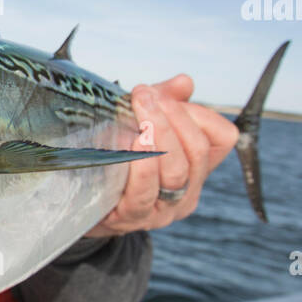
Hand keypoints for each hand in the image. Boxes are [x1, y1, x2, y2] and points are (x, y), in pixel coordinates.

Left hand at [85, 74, 238, 236]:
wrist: (79, 201)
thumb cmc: (116, 157)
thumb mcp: (140, 125)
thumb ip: (164, 102)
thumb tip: (184, 82)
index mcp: (196, 167)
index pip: (222, 138)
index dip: (199, 114)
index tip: (164, 96)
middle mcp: (187, 191)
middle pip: (197, 151)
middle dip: (172, 116)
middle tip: (144, 95)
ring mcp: (162, 210)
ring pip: (177, 171)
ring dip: (159, 134)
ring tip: (139, 110)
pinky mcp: (132, 218)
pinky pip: (145, 192)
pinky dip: (143, 165)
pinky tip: (133, 142)